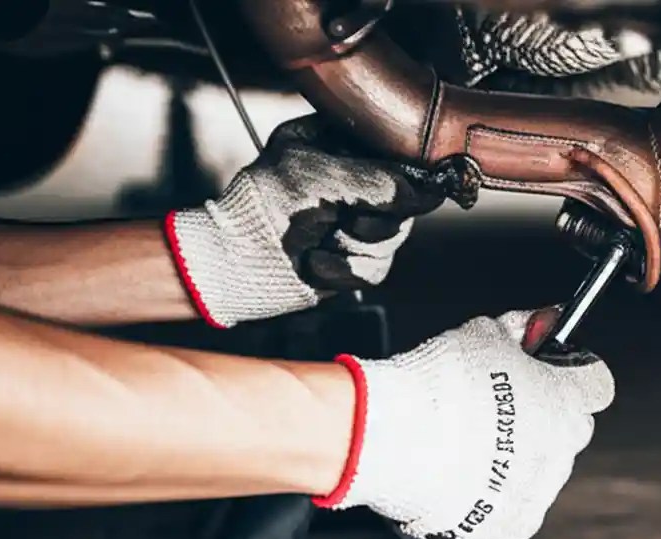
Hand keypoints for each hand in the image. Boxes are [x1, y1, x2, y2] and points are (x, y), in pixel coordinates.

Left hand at [164, 115, 444, 327]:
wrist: (234, 259)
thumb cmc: (263, 202)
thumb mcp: (316, 175)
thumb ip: (375, 179)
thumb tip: (427, 193)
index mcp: (349, 147)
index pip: (402, 156)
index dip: (405, 175)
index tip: (398, 189)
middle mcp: (362, 183)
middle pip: (407, 202)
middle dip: (368, 216)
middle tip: (335, 215)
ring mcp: (362, 221)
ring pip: (393, 239)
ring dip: (349, 243)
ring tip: (315, 238)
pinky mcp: (358, 258)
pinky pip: (376, 269)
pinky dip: (341, 269)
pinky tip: (313, 261)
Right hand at [318, 310, 614, 538]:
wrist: (391, 437)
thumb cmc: (436, 384)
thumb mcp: (484, 333)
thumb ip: (524, 328)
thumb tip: (544, 320)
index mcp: (565, 400)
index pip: (597, 384)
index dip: (572, 375)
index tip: (550, 373)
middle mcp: (560, 449)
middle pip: (570, 430)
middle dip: (546, 418)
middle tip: (502, 410)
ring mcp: (537, 491)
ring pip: (542, 471)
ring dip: (519, 459)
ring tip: (471, 445)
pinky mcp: (511, 526)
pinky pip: (515, 509)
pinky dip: (496, 498)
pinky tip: (465, 477)